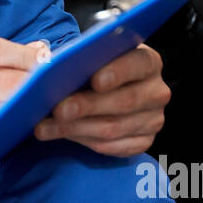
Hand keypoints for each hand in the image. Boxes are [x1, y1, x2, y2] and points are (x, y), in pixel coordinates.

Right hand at [0, 36, 46, 175]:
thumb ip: (8, 59)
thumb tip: (43, 52)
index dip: (25, 54)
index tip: (48, 63)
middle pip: (2, 80)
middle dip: (34, 83)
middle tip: (56, 87)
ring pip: (3, 110)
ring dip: (31, 108)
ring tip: (48, 105)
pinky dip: (19, 131)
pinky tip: (29, 126)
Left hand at [33, 43, 168, 156]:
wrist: (103, 93)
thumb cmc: (92, 68)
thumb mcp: (88, 55)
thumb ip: (75, 55)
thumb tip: (46, 61)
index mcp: (148, 61)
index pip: (139, 63)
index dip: (118, 71)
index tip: (94, 80)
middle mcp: (156, 91)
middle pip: (125, 101)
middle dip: (87, 106)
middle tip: (58, 109)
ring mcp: (153, 119)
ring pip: (114, 128)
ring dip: (76, 128)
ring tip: (45, 126)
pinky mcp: (143, 141)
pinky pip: (113, 147)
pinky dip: (84, 142)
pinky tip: (60, 135)